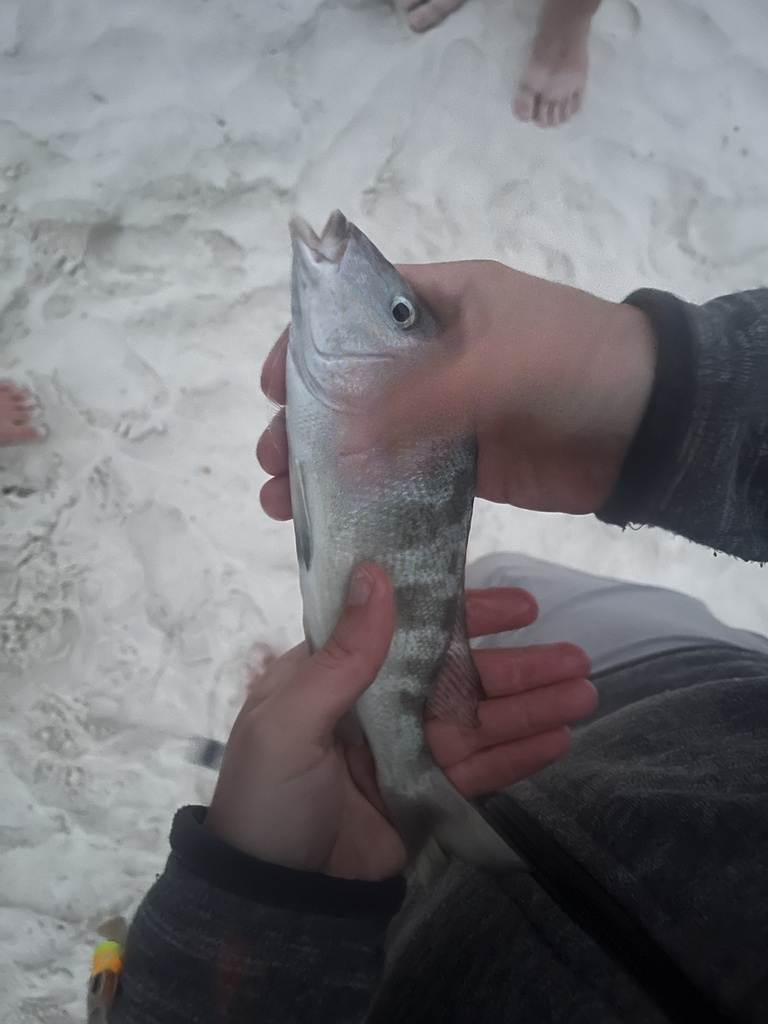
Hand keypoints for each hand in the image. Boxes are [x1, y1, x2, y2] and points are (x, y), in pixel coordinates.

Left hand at [205, 564, 594, 880]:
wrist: (275, 895)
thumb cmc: (268, 795)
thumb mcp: (289, 719)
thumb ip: (341, 654)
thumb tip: (374, 572)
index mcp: (344, 673)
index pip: (415, 630)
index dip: (468, 614)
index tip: (520, 605)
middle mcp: (382, 705)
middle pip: (462, 677)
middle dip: (519, 666)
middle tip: (577, 655)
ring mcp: (409, 751)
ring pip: (481, 721)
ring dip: (532, 706)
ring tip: (586, 692)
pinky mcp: (427, 795)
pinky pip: (482, 769)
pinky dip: (520, 754)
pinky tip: (560, 738)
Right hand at [257, 261, 655, 518]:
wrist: (652, 427)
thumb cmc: (576, 364)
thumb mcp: (493, 365)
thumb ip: (416, 402)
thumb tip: (335, 448)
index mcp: (442, 302)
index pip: (355, 311)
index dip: (306, 344)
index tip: (270, 385)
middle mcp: (438, 355)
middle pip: (352, 383)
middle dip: (305, 420)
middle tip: (272, 459)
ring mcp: (451, 413)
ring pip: (373, 438)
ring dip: (328, 467)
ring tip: (283, 501)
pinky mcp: (468, 464)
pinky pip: (408, 480)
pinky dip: (372, 499)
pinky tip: (339, 522)